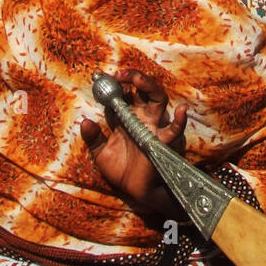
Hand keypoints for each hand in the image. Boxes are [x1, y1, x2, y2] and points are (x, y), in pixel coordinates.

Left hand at [81, 70, 187, 217]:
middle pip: (141, 90)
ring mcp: (152, 127)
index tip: (99, 75)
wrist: (135, 191)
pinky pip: (174, 130)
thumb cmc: (121, 171)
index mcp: (125, 118)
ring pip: (157, 99)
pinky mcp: (161, 142)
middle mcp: (140, 117)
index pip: (120, 95)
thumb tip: (84, 122)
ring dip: (148, 86)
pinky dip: (179, 121)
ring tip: (136, 79)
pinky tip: (181, 111)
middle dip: (132, 78)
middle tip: (119, 74)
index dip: (111, 84)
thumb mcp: (100, 154)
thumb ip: (93, 138)